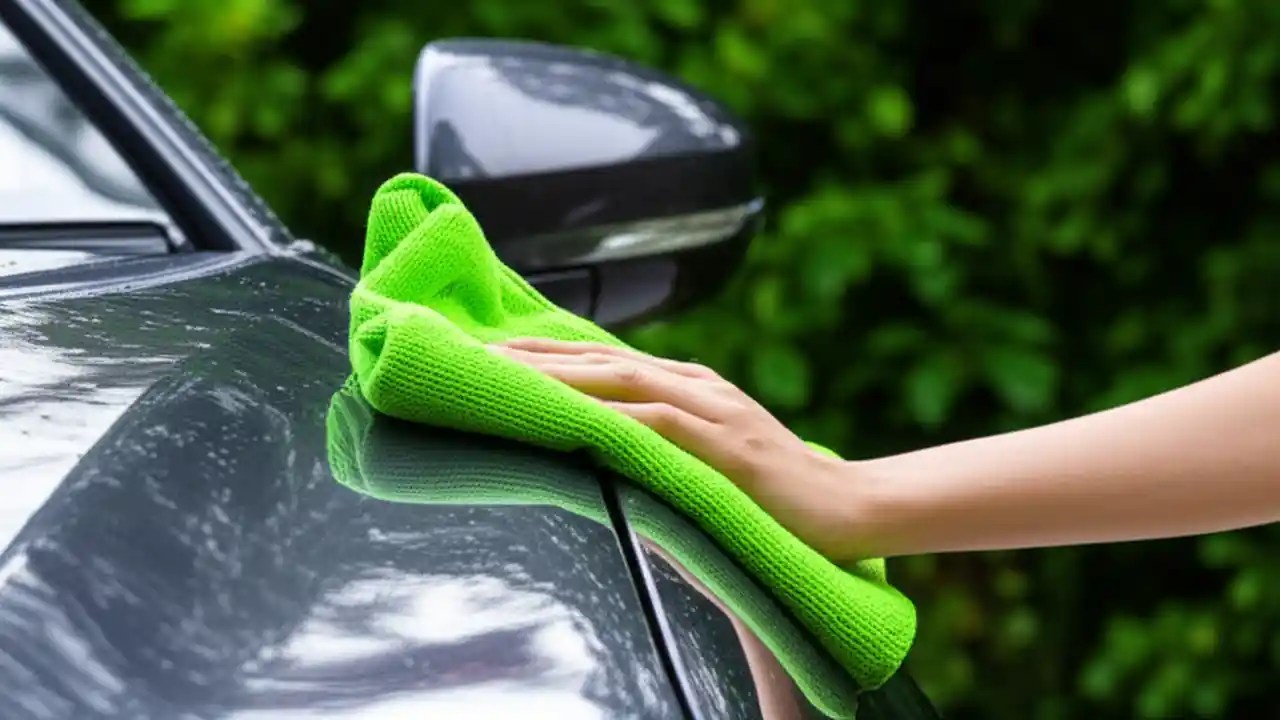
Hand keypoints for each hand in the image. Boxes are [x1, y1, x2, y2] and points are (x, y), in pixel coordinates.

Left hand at [491, 338, 874, 563]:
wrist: (851, 513)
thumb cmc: (775, 498)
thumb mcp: (709, 463)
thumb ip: (660, 452)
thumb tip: (598, 460)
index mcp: (694, 389)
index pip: (609, 362)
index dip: (551, 355)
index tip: (497, 355)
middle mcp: (701, 388)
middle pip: (605, 361)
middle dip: (538, 357)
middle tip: (478, 354)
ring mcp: (717, 413)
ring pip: (624, 382)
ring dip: (561, 376)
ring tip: (505, 375)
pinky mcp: (729, 448)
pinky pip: (660, 425)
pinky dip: (612, 417)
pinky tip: (572, 415)